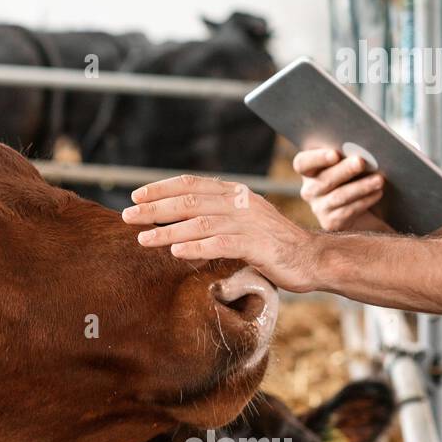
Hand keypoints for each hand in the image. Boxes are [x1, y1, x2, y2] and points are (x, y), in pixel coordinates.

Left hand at [121, 174, 322, 291]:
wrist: (312, 258)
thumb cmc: (271, 243)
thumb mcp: (241, 222)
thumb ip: (215, 218)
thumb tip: (176, 226)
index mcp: (234, 193)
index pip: (191, 183)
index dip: (161, 188)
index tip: (136, 195)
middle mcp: (239, 202)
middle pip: (189, 200)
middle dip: (155, 209)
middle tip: (128, 216)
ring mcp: (248, 222)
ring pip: (200, 222)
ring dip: (168, 230)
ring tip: (143, 239)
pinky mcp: (256, 245)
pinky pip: (220, 243)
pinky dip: (196, 247)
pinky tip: (176, 252)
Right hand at [294, 148, 386, 231]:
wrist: (360, 207)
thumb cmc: (354, 177)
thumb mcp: (346, 164)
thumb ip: (347, 155)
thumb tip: (361, 148)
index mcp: (308, 170)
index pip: (302, 163)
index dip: (317, 158)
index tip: (335, 154)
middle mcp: (309, 190)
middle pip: (323, 180)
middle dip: (344, 170)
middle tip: (361, 162)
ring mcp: (318, 208)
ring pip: (338, 196)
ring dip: (360, 187)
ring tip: (378, 180)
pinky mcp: (330, 222)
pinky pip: (348, 211)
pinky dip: (365, 201)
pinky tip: (378, 193)